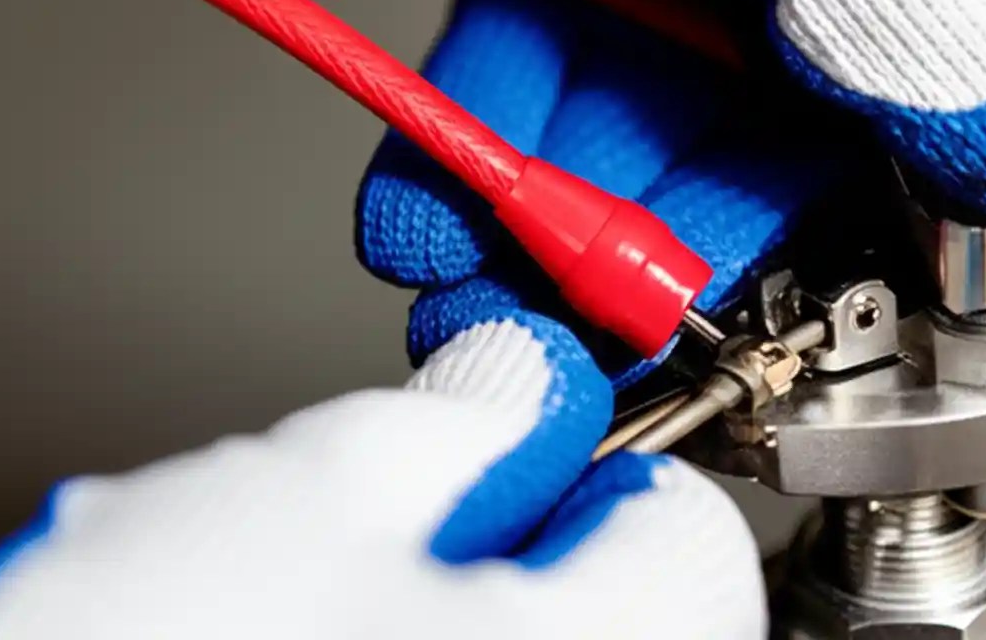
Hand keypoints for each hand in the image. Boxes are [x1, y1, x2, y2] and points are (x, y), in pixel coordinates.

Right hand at [0, 327, 763, 638]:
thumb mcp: (322, 489)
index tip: (506, 449)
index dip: (582, 458)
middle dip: (498, 540)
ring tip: (299, 609)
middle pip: (610, 599)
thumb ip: (461, 410)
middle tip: (379, 530)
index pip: (686, 518)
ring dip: (427, 610)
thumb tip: (515, 375)